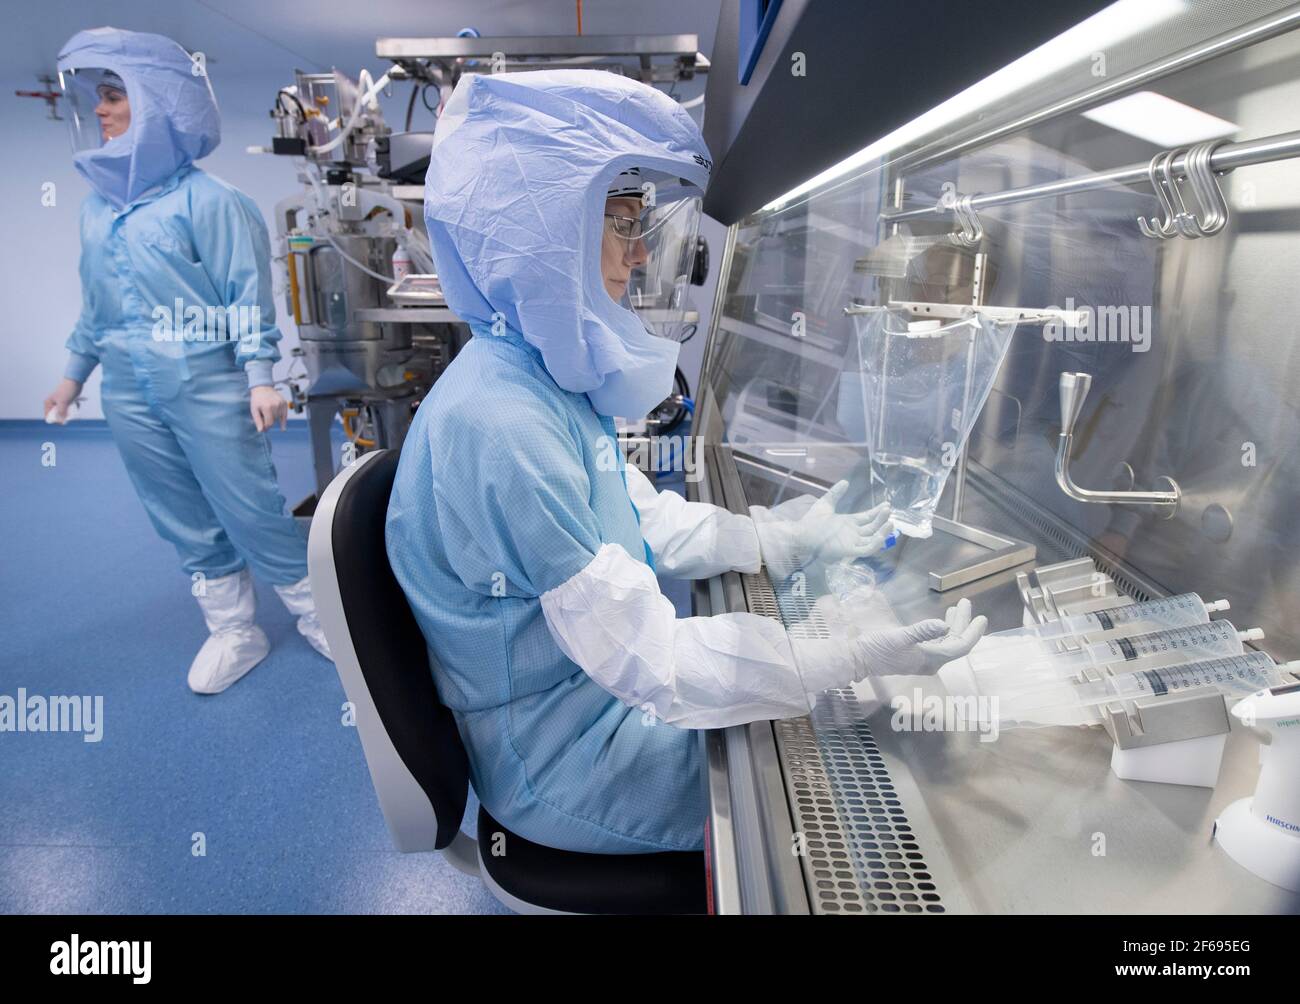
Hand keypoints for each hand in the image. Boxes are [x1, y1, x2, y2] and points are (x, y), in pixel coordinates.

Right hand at [43, 378, 81, 423]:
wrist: (75, 382)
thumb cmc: (67, 391)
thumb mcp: (63, 403)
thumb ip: (61, 412)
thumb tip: (61, 422)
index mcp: (48, 403)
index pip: (49, 417)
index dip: (56, 421)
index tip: (64, 420)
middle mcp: (52, 404)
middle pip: (58, 416)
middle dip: (65, 415)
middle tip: (70, 410)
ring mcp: (60, 403)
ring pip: (65, 413)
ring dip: (71, 412)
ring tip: (73, 405)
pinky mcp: (66, 403)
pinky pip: (70, 410)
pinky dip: (74, 408)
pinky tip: (76, 403)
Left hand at [250, 385, 287, 431]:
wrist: (262, 388)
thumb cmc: (257, 400)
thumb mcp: (254, 410)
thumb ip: (258, 421)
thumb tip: (261, 431)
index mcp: (267, 407)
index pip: (269, 423)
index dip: (265, 427)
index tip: (262, 428)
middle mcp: (276, 405)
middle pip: (274, 421)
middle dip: (269, 422)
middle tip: (263, 418)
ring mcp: (281, 403)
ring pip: (279, 418)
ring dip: (274, 419)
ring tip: (268, 413)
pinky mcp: (284, 403)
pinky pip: (284, 415)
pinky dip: (282, 420)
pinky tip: (283, 429)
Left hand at [755, 481, 893, 575]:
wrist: (800, 533)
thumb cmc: (811, 522)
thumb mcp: (826, 504)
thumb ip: (836, 494)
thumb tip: (845, 482)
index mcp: (849, 523)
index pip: (868, 518)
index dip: (878, 512)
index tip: (887, 504)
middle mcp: (853, 534)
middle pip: (873, 527)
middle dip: (882, 519)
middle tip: (888, 510)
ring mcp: (852, 542)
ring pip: (873, 539)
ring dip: (883, 531)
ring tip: (890, 521)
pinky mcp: (849, 550)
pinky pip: (866, 549)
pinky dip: (876, 543)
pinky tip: (881, 534)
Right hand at [857, 598, 987, 676]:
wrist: (859, 659)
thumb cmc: (879, 648)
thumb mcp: (901, 636)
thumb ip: (923, 630)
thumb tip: (945, 625)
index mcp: (932, 659)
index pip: (961, 646)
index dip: (973, 632)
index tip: (982, 618)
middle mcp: (932, 661)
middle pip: (955, 642)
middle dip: (963, 623)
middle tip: (966, 603)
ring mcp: (924, 658)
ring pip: (947, 642)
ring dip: (954, 625)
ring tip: (957, 608)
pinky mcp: (916, 654)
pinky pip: (937, 642)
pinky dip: (943, 630)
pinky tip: (942, 621)